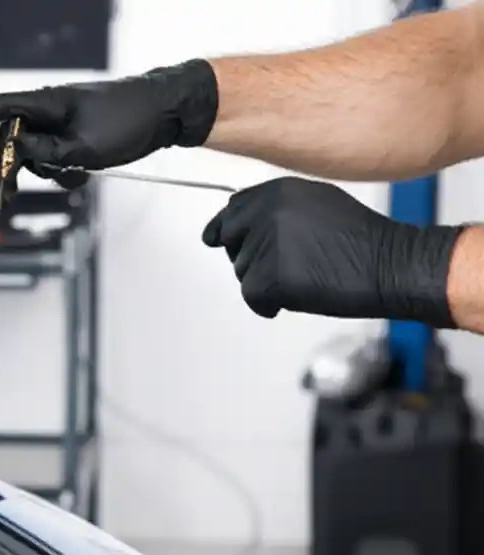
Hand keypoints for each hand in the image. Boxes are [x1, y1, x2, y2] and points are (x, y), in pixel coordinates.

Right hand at [0, 59, 218, 193]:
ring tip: (74, 178)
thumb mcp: (80, 147)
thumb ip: (41, 153)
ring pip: (32, 152)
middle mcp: (49, 109)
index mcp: (46, 103)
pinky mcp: (74, 133)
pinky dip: (62, 170)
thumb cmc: (127, 122)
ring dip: (44, 172)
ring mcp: (61, 121)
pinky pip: (53, 155)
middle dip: (7, 167)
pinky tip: (83, 175)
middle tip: (6, 195)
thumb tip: (14, 153)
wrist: (166, 113)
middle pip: (9, 138)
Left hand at [203, 177, 460, 326]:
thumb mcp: (316, 203)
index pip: (232, 210)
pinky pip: (253, 298)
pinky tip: (299, 296)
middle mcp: (267, 212)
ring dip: (267, 282)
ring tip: (307, 275)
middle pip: (232, 243)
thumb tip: (228, 224)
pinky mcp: (269, 277)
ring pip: (243, 273)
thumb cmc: (362, 240)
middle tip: (287, 265)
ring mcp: (266, 244)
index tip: (220, 240)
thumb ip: (274, 209)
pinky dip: (269, 305)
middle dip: (250, 258)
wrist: (391, 265)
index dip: (230, 230)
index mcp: (277, 191)